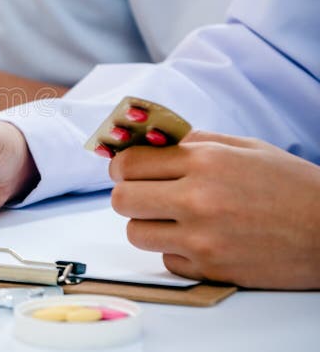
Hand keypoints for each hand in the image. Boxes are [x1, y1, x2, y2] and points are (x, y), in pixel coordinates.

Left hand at [110, 131, 319, 288]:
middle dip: (127, 194)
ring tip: (172, 217)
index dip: (121, 166)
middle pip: (121, 200)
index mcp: (205, 162)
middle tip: (143, 193)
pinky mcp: (210, 270)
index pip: (129, 164)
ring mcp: (202, 239)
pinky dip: (174, 250)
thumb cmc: (292, 185)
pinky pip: (165, 260)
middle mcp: (198, 199)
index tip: (125, 170)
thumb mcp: (244, 148)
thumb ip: (193, 143)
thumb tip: (148, 142)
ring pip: (136, 233)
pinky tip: (198, 239)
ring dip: (147, 224)